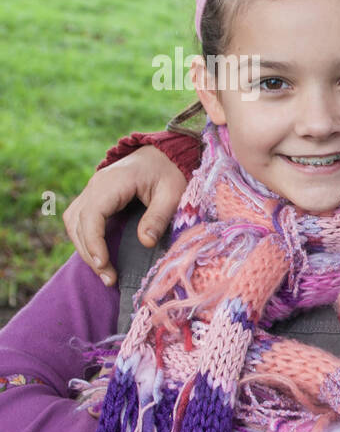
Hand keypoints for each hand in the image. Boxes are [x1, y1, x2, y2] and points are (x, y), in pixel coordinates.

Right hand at [63, 146, 186, 286]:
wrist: (165, 153)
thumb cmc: (170, 171)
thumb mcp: (172, 193)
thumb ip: (158, 216)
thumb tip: (145, 242)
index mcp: (113, 182)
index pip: (92, 214)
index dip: (94, 242)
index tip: (103, 264)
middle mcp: (96, 185)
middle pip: (78, 222)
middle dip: (90, 253)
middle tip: (109, 278)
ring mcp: (92, 190)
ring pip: (74, 222)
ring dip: (85, 248)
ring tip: (104, 273)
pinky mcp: (95, 197)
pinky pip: (80, 220)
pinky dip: (85, 239)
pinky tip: (99, 257)